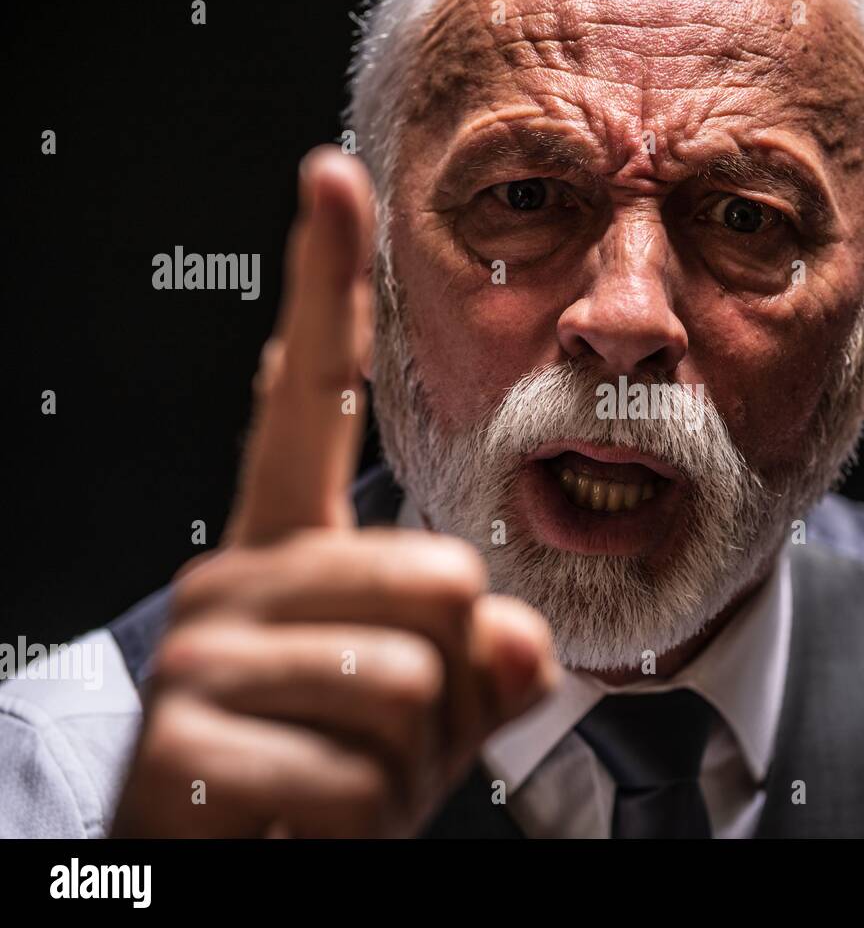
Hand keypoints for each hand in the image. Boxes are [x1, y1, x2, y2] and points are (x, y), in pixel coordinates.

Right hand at [110, 147, 558, 837]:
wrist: (234, 874)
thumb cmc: (333, 779)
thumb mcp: (435, 711)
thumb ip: (484, 657)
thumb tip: (510, 636)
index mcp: (292, 550)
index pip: (310, 398)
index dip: (326, 285)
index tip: (335, 174)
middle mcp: (233, 580)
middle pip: (439, 576)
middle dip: (448, 681)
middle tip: (384, 728)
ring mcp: (200, 658)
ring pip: (409, 680)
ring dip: (407, 759)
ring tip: (341, 773)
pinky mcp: (184, 747)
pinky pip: (358, 774)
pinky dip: (361, 819)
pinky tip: (304, 818)